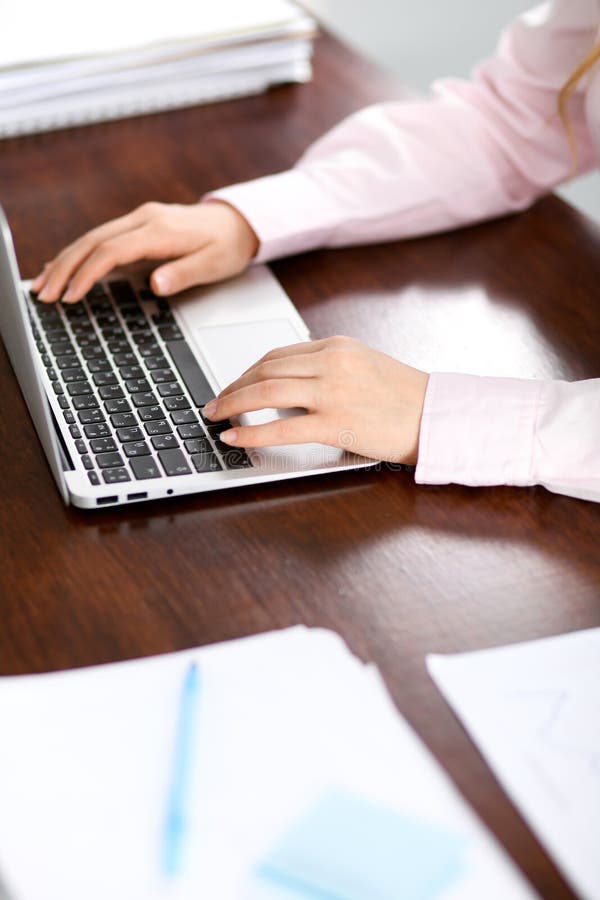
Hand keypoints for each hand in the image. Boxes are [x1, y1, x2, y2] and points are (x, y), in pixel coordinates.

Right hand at [31, 200, 258, 303]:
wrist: (238, 221)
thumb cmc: (227, 246)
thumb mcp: (213, 265)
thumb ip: (182, 274)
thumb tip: (155, 285)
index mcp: (160, 229)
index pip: (113, 251)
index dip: (88, 273)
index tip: (71, 295)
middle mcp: (143, 219)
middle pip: (93, 241)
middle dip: (64, 268)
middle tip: (43, 294)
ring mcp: (138, 220)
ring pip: (91, 239)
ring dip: (65, 261)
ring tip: (43, 285)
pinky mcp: (137, 227)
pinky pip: (101, 240)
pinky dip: (79, 255)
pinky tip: (62, 267)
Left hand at [204, 336, 428, 463]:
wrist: (438, 416)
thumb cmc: (406, 397)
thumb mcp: (365, 365)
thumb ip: (328, 368)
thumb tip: (287, 383)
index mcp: (338, 346)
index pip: (278, 354)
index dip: (248, 371)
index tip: (234, 384)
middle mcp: (332, 363)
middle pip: (265, 370)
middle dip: (232, 387)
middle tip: (214, 402)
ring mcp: (332, 392)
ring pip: (266, 391)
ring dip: (232, 404)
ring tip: (215, 416)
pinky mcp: (335, 422)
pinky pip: (281, 426)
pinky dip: (250, 432)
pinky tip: (233, 437)